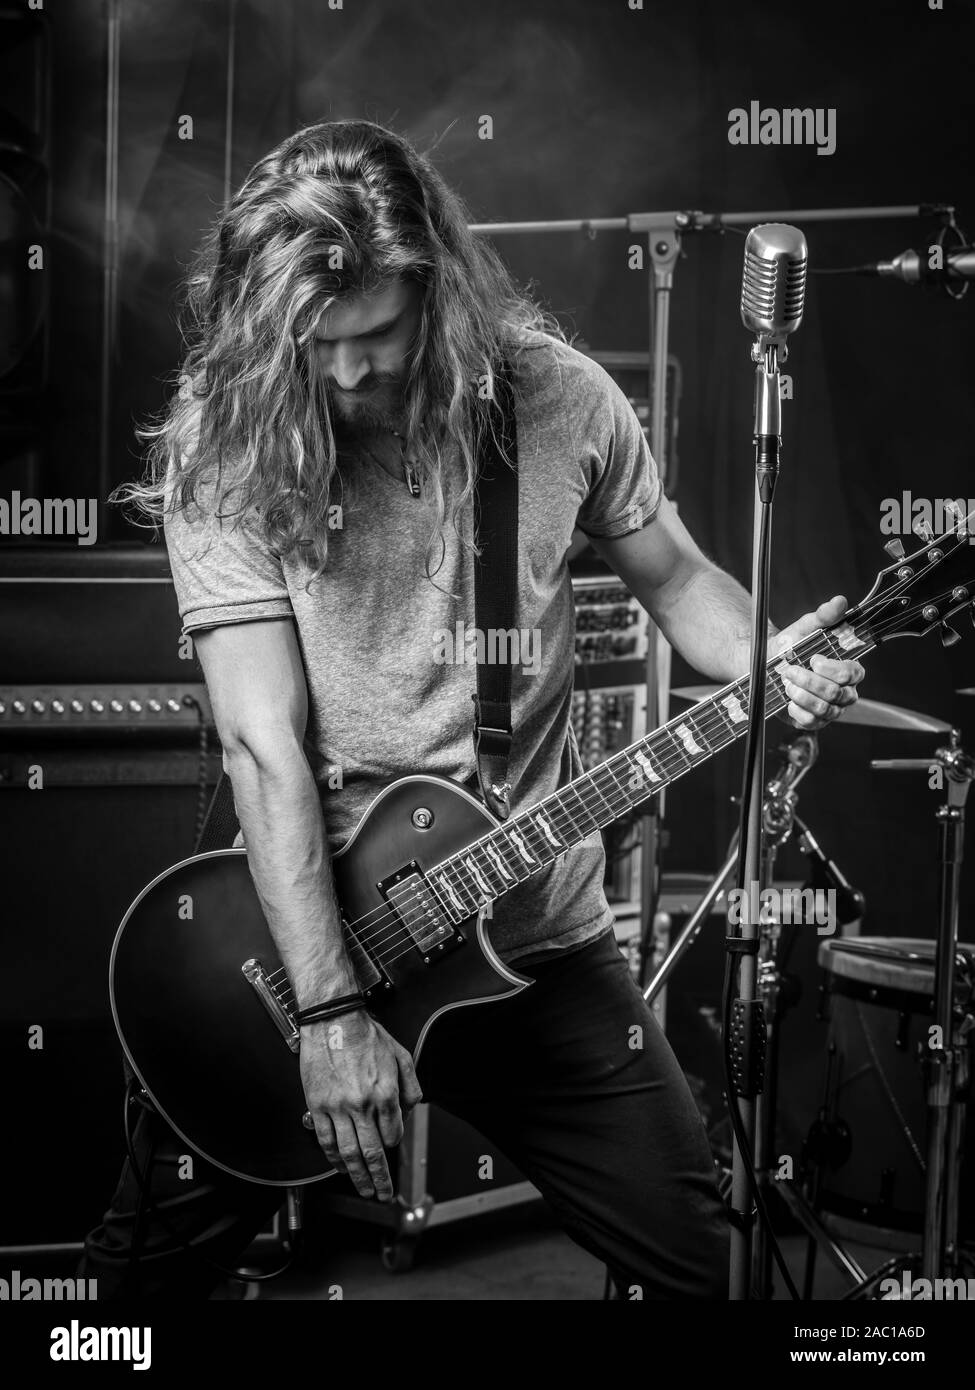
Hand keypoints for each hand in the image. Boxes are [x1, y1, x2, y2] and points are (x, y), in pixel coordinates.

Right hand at [300, 1011, 422, 1200]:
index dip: (395, 1144)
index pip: (394, 1134)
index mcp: (386, 1093)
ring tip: (363, 1189)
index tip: (392, 1147)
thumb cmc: (365, 1034)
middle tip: (382, 1194)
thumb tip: (411, 1108)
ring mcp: (338, 1107)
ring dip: (357, 1176)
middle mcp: (363, 1104)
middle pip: (373, 1153)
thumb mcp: (401, 1055)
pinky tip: (339, 1167)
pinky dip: (333, 1158)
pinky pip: (326, 1140)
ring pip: (349, 1153)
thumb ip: (411, 1085)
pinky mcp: (318, 1105)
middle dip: (379, 1179)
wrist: (333, 1020)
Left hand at [769, 594, 864, 730]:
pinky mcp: (813, 721)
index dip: (834, 668)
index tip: (813, 659)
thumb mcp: (805, 628)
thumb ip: (824, 616)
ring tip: (787, 683)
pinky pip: (811, 722)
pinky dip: (797, 710)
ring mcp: (829, 709)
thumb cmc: (791, 647)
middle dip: (811, 681)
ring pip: (825, 709)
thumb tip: (839, 601)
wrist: (767, 664)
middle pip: (837, 693)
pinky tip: (787, 700)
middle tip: (792, 670)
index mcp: (847, 670)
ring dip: (802, 694)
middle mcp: (843, 692)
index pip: (853, 674)